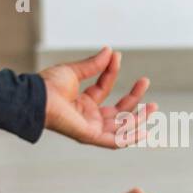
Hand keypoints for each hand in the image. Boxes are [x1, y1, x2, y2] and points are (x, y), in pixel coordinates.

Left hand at [40, 46, 156, 148]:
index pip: (104, 88)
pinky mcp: (91, 137)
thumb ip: (93, 65)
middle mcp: (88, 117)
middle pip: (117, 110)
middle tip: (146, 81)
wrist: (38, 97)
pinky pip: (115, 141)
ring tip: (154, 106)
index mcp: (81, 102)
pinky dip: (131, 138)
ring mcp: (90, 128)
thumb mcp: (74, 71)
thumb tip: (110, 51)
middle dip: (134, 97)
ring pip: (121, 127)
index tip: (116, 55)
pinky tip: (145, 130)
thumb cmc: (48, 85)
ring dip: (138, 118)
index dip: (111, 71)